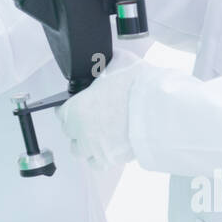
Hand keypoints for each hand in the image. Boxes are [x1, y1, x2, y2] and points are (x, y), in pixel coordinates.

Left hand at [58, 50, 140, 169]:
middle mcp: (81, 131)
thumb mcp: (119, 61)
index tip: (78, 105)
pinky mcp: (111, 160)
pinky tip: (107, 146)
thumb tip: (107, 58)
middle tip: (92, 118)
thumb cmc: (137, 86)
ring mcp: (94, 148)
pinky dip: (99, 156)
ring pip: (79, 151)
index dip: (69, 107)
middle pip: (69, 132)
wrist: (160, 110)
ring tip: (98, 134)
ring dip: (85, 143)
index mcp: (75, 109)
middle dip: (77, 126)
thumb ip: (106, 63)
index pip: (61, 112)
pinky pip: (96, 163)